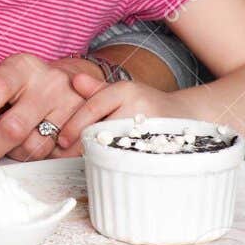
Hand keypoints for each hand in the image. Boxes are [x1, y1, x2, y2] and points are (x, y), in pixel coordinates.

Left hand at [0, 53, 96, 161]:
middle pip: (12, 128)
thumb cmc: (22, 87)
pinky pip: (54, 157)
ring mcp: (71, 105)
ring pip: (33, 148)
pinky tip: (36, 142)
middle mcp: (48, 83)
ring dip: (13, 154)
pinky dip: (38, 157)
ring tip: (11, 143)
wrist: (70, 83)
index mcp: (20, 67)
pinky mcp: (86, 128)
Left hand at [55, 72, 175, 151]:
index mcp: (125, 90)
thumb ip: (95, 89)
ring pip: (117, 145)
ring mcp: (152, 126)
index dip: (74, 126)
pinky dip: (118, 162)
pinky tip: (108, 165)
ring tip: (85, 160)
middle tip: (66, 155)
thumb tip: (75, 80)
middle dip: (83, 144)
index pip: (92, 108)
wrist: (182, 113)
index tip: (61, 141)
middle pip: (102, 129)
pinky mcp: (162, 144)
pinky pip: (133, 156)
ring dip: (98, 155)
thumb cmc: (142, 102)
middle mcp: (139, 106)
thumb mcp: (120, 91)